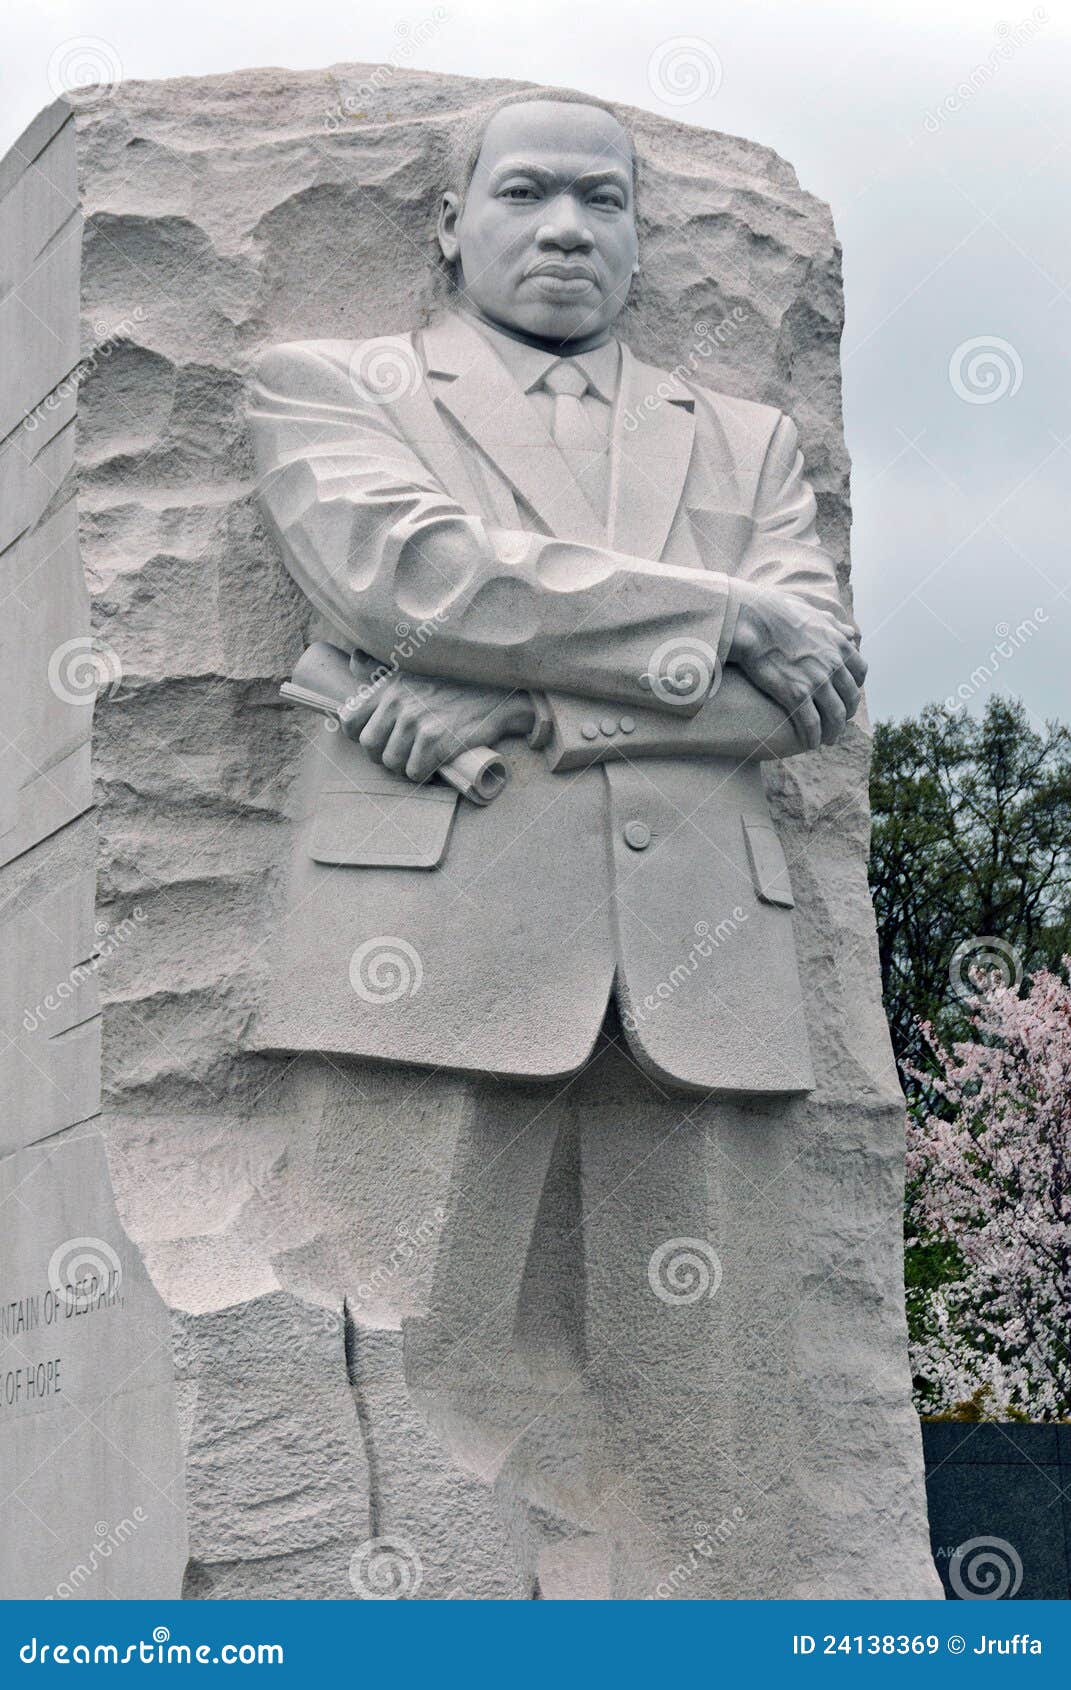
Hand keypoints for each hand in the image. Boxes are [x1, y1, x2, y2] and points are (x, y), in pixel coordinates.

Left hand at [338, 668, 534, 782]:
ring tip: (419, 760)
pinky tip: (433, 767)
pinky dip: (423, 775)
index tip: (377, 739)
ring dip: (404, 768)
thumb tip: (353, 660)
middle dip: (383, 756)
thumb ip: (378, 668)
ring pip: (392, 762)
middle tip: (402, 754)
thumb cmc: (454, 685)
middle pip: (369, 746)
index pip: (350, 719)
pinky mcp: (435, 740)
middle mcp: (398, 702)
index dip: (359, 735)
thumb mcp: (412, 670)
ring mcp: (416, 721)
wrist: (496, 695)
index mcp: (389, 687)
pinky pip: (415, 771)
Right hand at [729, 583, 866, 749]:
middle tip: (838, 723)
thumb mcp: (814, 613)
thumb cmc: (778, 611)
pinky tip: (810, 744)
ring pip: (835, 716)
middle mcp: (834, 664)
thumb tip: (851, 633)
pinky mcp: (796, 694)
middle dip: (846, 713)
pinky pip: (812, 723)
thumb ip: (835, 626)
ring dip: (834, 732)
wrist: (753, 619)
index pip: (860, 673)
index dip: (855, 688)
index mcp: (840, 645)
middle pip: (850, 698)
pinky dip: (814, 737)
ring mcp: (817, 681)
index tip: (846, 696)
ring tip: (828, 740)